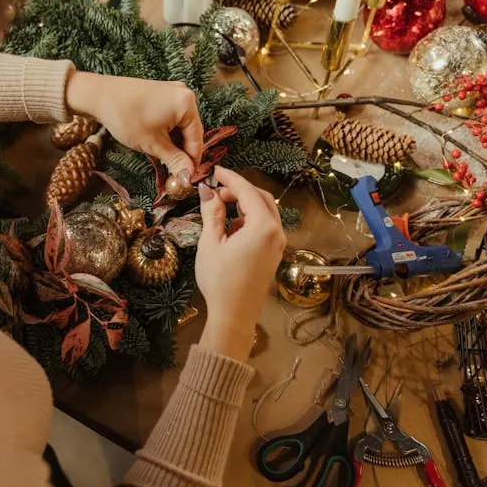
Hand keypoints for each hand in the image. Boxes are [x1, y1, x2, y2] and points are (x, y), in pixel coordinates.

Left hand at [65, 71, 202, 177]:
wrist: (98, 96)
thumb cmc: (125, 117)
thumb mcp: (153, 144)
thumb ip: (174, 160)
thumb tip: (188, 178)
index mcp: (187, 104)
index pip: (197, 140)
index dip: (192, 162)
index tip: (186, 180)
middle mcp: (184, 94)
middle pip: (190, 132)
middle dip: (182, 153)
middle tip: (173, 173)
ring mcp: (172, 92)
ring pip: (180, 127)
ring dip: (174, 144)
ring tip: (163, 160)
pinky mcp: (162, 94)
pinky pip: (171, 118)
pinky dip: (167, 133)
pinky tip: (158, 145)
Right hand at [194, 167, 285, 361]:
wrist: (234, 315)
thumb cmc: (220, 280)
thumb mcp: (211, 242)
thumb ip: (212, 212)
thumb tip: (208, 190)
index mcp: (263, 226)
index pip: (247, 191)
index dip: (230, 178)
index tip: (215, 171)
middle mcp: (277, 232)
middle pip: (260, 198)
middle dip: (239, 190)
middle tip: (217, 190)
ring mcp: (278, 244)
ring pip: (264, 212)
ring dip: (244, 205)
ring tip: (220, 207)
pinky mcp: (274, 254)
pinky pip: (265, 227)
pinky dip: (249, 220)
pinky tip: (230, 228)